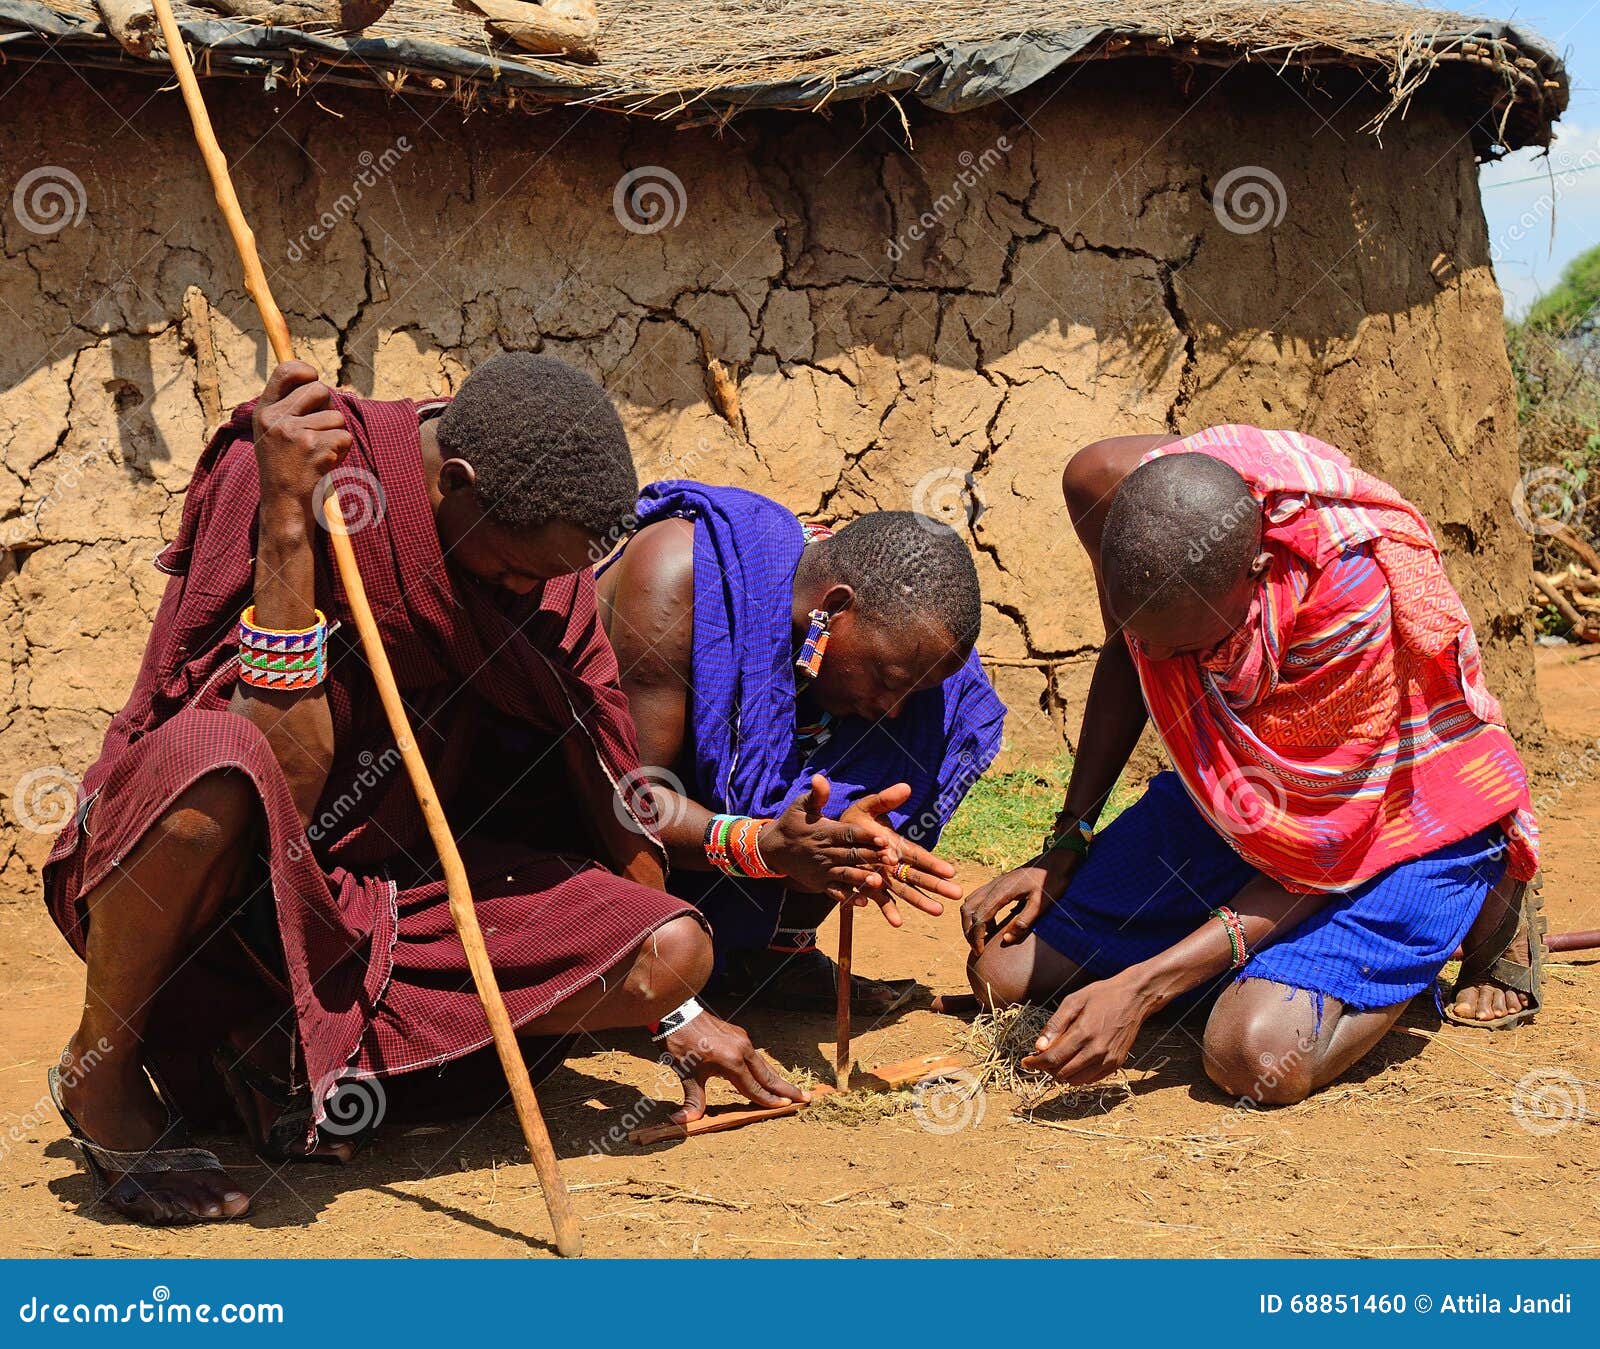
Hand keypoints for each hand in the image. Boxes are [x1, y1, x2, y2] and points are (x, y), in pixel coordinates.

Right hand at [251, 361, 350, 527]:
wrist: (284, 505)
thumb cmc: (286, 469)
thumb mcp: (274, 434)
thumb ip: (289, 408)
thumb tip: (316, 382)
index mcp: (264, 412)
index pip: (285, 372)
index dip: (305, 371)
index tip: (313, 378)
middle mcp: (275, 419)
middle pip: (320, 390)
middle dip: (328, 408)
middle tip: (318, 432)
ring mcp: (293, 432)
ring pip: (336, 416)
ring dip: (336, 435)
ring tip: (318, 454)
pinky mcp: (313, 447)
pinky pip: (344, 436)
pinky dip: (342, 451)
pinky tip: (325, 463)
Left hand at [663, 1012, 808, 1123]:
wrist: (677, 1015)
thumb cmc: (681, 1046)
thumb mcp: (687, 1075)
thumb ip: (693, 1099)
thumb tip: (684, 1121)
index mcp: (732, 1062)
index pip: (754, 1087)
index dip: (769, 1100)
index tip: (786, 1107)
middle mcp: (743, 1049)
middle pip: (768, 1075)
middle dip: (786, 1089)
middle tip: (805, 1098)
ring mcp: (743, 1039)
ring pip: (764, 1064)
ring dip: (777, 1078)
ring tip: (792, 1089)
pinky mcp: (739, 1034)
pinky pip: (757, 1055)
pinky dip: (765, 1068)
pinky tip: (768, 1074)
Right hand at [760, 775, 897, 901]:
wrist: (773, 848)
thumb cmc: (792, 823)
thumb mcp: (800, 805)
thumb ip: (815, 795)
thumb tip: (820, 778)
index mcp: (824, 832)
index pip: (848, 834)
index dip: (865, 835)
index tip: (882, 836)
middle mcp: (824, 852)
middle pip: (852, 855)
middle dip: (872, 857)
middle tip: (892, 859)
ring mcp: (822, 870)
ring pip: (845, 875)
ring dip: (862, 879)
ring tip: (879, 882)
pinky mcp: (821, 883)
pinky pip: (836, 892)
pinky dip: (849, 898)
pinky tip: (864, 902)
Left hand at [838, 783, 962, 926]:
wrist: (830, 838)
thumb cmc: (853, 821)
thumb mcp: (868, 807)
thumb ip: (885, 799)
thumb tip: (906, 787)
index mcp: (896, 845)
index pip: (918, 855)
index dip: (933, 863)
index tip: (951, 871)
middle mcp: (893, 864)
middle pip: (918, 876)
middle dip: (937, 885)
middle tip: (958, 894)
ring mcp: (882, 877)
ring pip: (904, 891)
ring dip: (920, 901)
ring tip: (938, 912)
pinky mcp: (868, 886)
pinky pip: (879, 900)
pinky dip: (888, 911)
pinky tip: (897, 923)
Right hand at [961, 848, 1081, 953]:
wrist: (1057, 860)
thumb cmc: (1051, 882)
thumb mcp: (1041, 905)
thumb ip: (1023, 922)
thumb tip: (1005, 939)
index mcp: (1002, 891)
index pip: (980, 916)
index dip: (977, 936)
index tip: (981, 951)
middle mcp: (993, 885)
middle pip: (968, 909)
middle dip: (968, 931)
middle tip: (977, 948)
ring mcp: (994, 883)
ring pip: (969, 903)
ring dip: (970, 922)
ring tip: (981, 938)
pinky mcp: (997, 883)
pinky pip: (977, 899)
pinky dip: (976, 914)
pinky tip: (990, 925)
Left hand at [1020, 973, 1153, 1085]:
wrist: (1134, 998)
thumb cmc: (1101, 996)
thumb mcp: (1074, 1001)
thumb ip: (1055, 1024)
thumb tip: (1039, 1047)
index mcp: (1084, 1033)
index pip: (1053, 1059)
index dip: (1036, 1063)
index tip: (1026, 1061)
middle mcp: (1097, 1051)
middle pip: (1063, 1073)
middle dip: (1047, 1068)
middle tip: (1042, 1058)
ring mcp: (1109, 1060)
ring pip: (1076, 1080)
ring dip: (1062, 1074)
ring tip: (1057, 1060)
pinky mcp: (1117, 1064)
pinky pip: (1091, 1079)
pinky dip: (1078, 1075)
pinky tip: (1074, 1061)